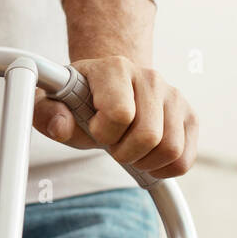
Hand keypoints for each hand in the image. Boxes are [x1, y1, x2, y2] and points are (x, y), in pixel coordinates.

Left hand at [33, 55, 197, 178]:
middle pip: (149, 135)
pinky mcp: (189, 116)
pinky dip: (164, 169)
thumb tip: (61, 126)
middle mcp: (150, 77)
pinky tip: (147, 157)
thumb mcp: (53, 105)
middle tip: (112, 144)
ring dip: (144, 161)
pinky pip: (185, 160)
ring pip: (171, 149)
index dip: (104, 132)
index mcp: (114, 68)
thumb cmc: (79, 101)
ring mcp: (174, 95)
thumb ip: (47, 114)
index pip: (120, 113)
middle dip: (124, 152)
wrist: (108, 92)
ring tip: (128, 148)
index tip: (95, 128)